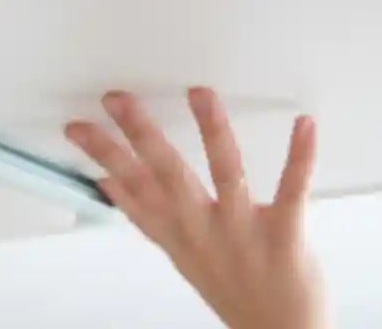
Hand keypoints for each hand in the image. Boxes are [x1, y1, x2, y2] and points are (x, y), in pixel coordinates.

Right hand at [65, 88, 326, 328]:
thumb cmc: (231, 287)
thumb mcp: (177, 252)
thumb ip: (145, 214)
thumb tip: (108, 183)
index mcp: (176, 232)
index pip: (131, 189)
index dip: (102, 157)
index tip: (77, 127)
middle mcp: (203, 230)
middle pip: (166, 176)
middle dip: (141, 134)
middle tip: (118, 99)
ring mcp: (244, 232)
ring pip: (227, 174)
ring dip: (213, 130)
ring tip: (200, 93)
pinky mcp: (286, 235)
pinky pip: (293, 192)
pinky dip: (300, 157)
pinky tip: (304, 125)